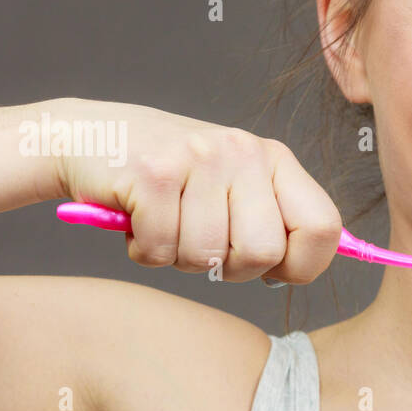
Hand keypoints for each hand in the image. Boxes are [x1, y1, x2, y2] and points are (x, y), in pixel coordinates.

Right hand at [52, 98, 341, 283]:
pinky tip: (138, 220)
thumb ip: (274, 221)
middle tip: (202, 244)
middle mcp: (243, 152)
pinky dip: (145, 251)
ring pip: (206, 257)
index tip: (272, 272)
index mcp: (273, 159)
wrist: (87, 138)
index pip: (323, 227)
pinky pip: (161, 251)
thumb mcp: (233, 186)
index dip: (302, 265)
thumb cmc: (170, 177)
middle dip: (229, 268)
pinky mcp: (152, 173)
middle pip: (264, 253)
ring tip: (165, 224)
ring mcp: (198, 159)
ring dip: (178, 258)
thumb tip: (310, 268)